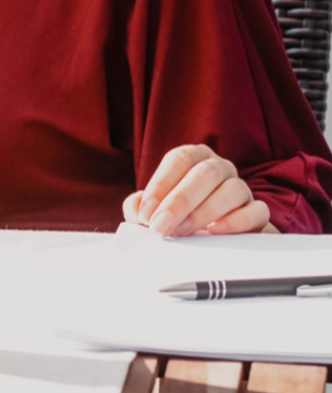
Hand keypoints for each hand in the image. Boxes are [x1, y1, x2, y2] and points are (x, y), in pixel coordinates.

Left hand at [123, 144, 273, 236]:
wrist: (212, 236)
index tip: (145, 213)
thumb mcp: (156, 208)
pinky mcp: (258, 212)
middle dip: (179, 201)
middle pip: (204, 173)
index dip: (160, 185)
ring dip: (204, 212)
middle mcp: (219, 167)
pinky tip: (215, 232)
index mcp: (194, 157)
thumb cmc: (179, 216)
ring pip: (232, 190)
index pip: (179, 159)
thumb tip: (135, 208)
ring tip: (183, 231)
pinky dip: (236, 221)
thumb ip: (140, 206)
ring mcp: (242, 187)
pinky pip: (256, 211)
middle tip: (161, 226)